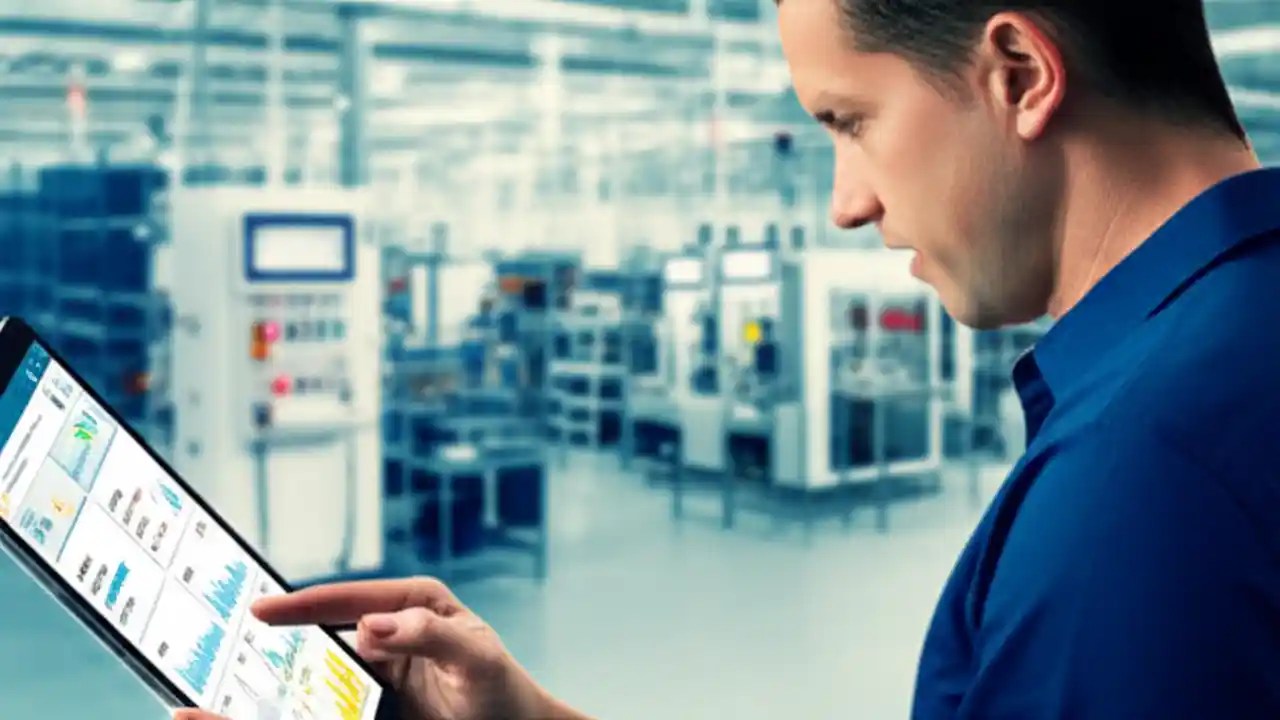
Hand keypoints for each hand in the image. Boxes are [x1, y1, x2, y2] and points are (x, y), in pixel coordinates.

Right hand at [173, 577, 588, 719]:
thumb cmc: (503, 689)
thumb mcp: (476, 659)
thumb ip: (429, 636)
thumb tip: (371, 625)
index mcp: (414, 603)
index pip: (349, 600)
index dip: (302, 604)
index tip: (259, 611)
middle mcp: (390, 630)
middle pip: (322, 632)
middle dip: (278, 639)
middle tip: (228, 644)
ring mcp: (378, 669)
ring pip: (318, 668)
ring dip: (281, 675)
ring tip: (233, 685)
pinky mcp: (373, 703)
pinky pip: (329, 701)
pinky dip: (301, 703)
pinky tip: (270, 708)